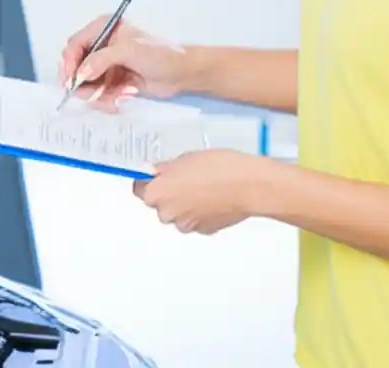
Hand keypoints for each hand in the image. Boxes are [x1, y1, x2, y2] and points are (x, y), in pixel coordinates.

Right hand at [59, 16, 192, 110]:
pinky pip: (97, 93)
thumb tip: (81, 73)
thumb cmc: (161, 55)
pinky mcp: (112, 80)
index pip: (74, 45)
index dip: (70, 63)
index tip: (72, 81)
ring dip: (97, 95)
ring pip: (85, 84)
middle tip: (93, 95)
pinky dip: (105, 100)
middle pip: (76, 66)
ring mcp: (106, 64)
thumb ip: (102, 59)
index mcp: (104, 29)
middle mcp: (101, 45)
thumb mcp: (130, 51)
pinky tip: (121, 98)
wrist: (182, 73)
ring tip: (115, 98)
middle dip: (83, 84)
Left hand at [132, 149, 267, 234]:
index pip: (139, 188)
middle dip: (168, 193)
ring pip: (178, 213)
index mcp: (157, 193)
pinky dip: (200, 212)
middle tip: (185, 178)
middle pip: (159, 203)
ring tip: (204, 187)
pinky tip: (213, 198)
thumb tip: (155, 171)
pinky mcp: (204, 230)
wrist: (249, 185)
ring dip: (185, 204)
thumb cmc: (220, 168)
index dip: (148, 180)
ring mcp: (185, 225)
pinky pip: (195, 220)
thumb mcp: (186, 158)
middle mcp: (167, 213)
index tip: (155, 175)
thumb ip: (165, 169)